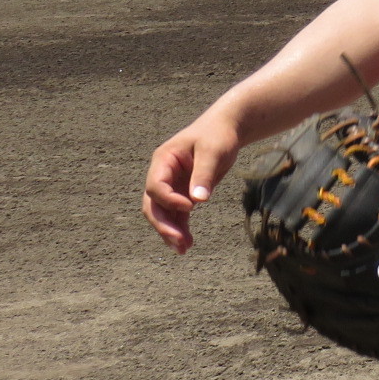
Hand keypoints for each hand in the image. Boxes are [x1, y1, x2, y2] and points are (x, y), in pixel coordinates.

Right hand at [142, 111, 242, 252]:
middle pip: (153, 205)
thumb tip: (198, 200)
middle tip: (179, 242)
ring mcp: (172, 186)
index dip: (169, 200)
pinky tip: (187, 244)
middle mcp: (162, 175)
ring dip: (171, 231)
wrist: (225, 130)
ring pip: (164, 214)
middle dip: (164, 224)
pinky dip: (181, 229)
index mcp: (163, 161)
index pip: (156, 186)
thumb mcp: (213, 151)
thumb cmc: (217, 135)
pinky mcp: (184, 194)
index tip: (190, 207)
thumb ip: (203, 174)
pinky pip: (177, 215)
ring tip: (184, 249)